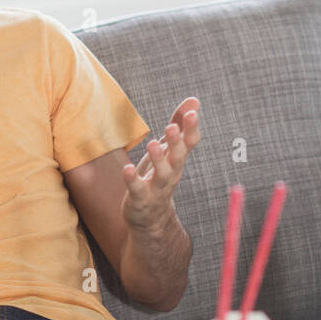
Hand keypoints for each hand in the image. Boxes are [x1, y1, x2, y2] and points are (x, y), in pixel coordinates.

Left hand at [121, 97, 201, 228]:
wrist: (151, 219)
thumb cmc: (159, 177)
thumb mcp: (169, 150)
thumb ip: (179, 125)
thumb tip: (193, 100)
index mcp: (178, 160)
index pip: (190, 143)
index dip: (192, 128)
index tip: (193, 111)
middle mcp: (172, 174)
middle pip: (178, 158)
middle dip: (176, 142)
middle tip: (171, 127)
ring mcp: (157, 188)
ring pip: (162, 175)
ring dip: (158, 160)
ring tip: (152, 144)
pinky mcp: (140, 200)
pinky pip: (138, 190)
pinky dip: (132, 180)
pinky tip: (127, 169)